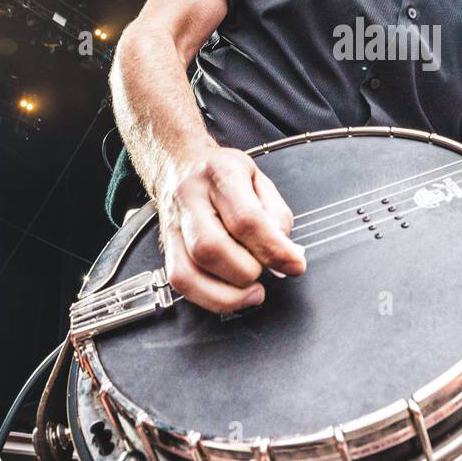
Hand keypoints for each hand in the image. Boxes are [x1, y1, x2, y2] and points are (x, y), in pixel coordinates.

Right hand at [158, 146, 304, 313]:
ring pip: (189, 271)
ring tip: (252, 290)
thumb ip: (277, 216)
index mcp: (221, 174)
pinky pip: (180, 281)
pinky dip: (209, 297)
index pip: (246, 218)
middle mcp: (190, 198)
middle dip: (248, 270)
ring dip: (228, 293)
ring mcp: (173, 224)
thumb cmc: (223, 173)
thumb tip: (287, 254)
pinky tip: (231, 295)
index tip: (295, 264)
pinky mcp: (166, 246)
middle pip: (212, 247)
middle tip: (267, 270)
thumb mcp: (260, 180)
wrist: (180, 163)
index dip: (274, 249)